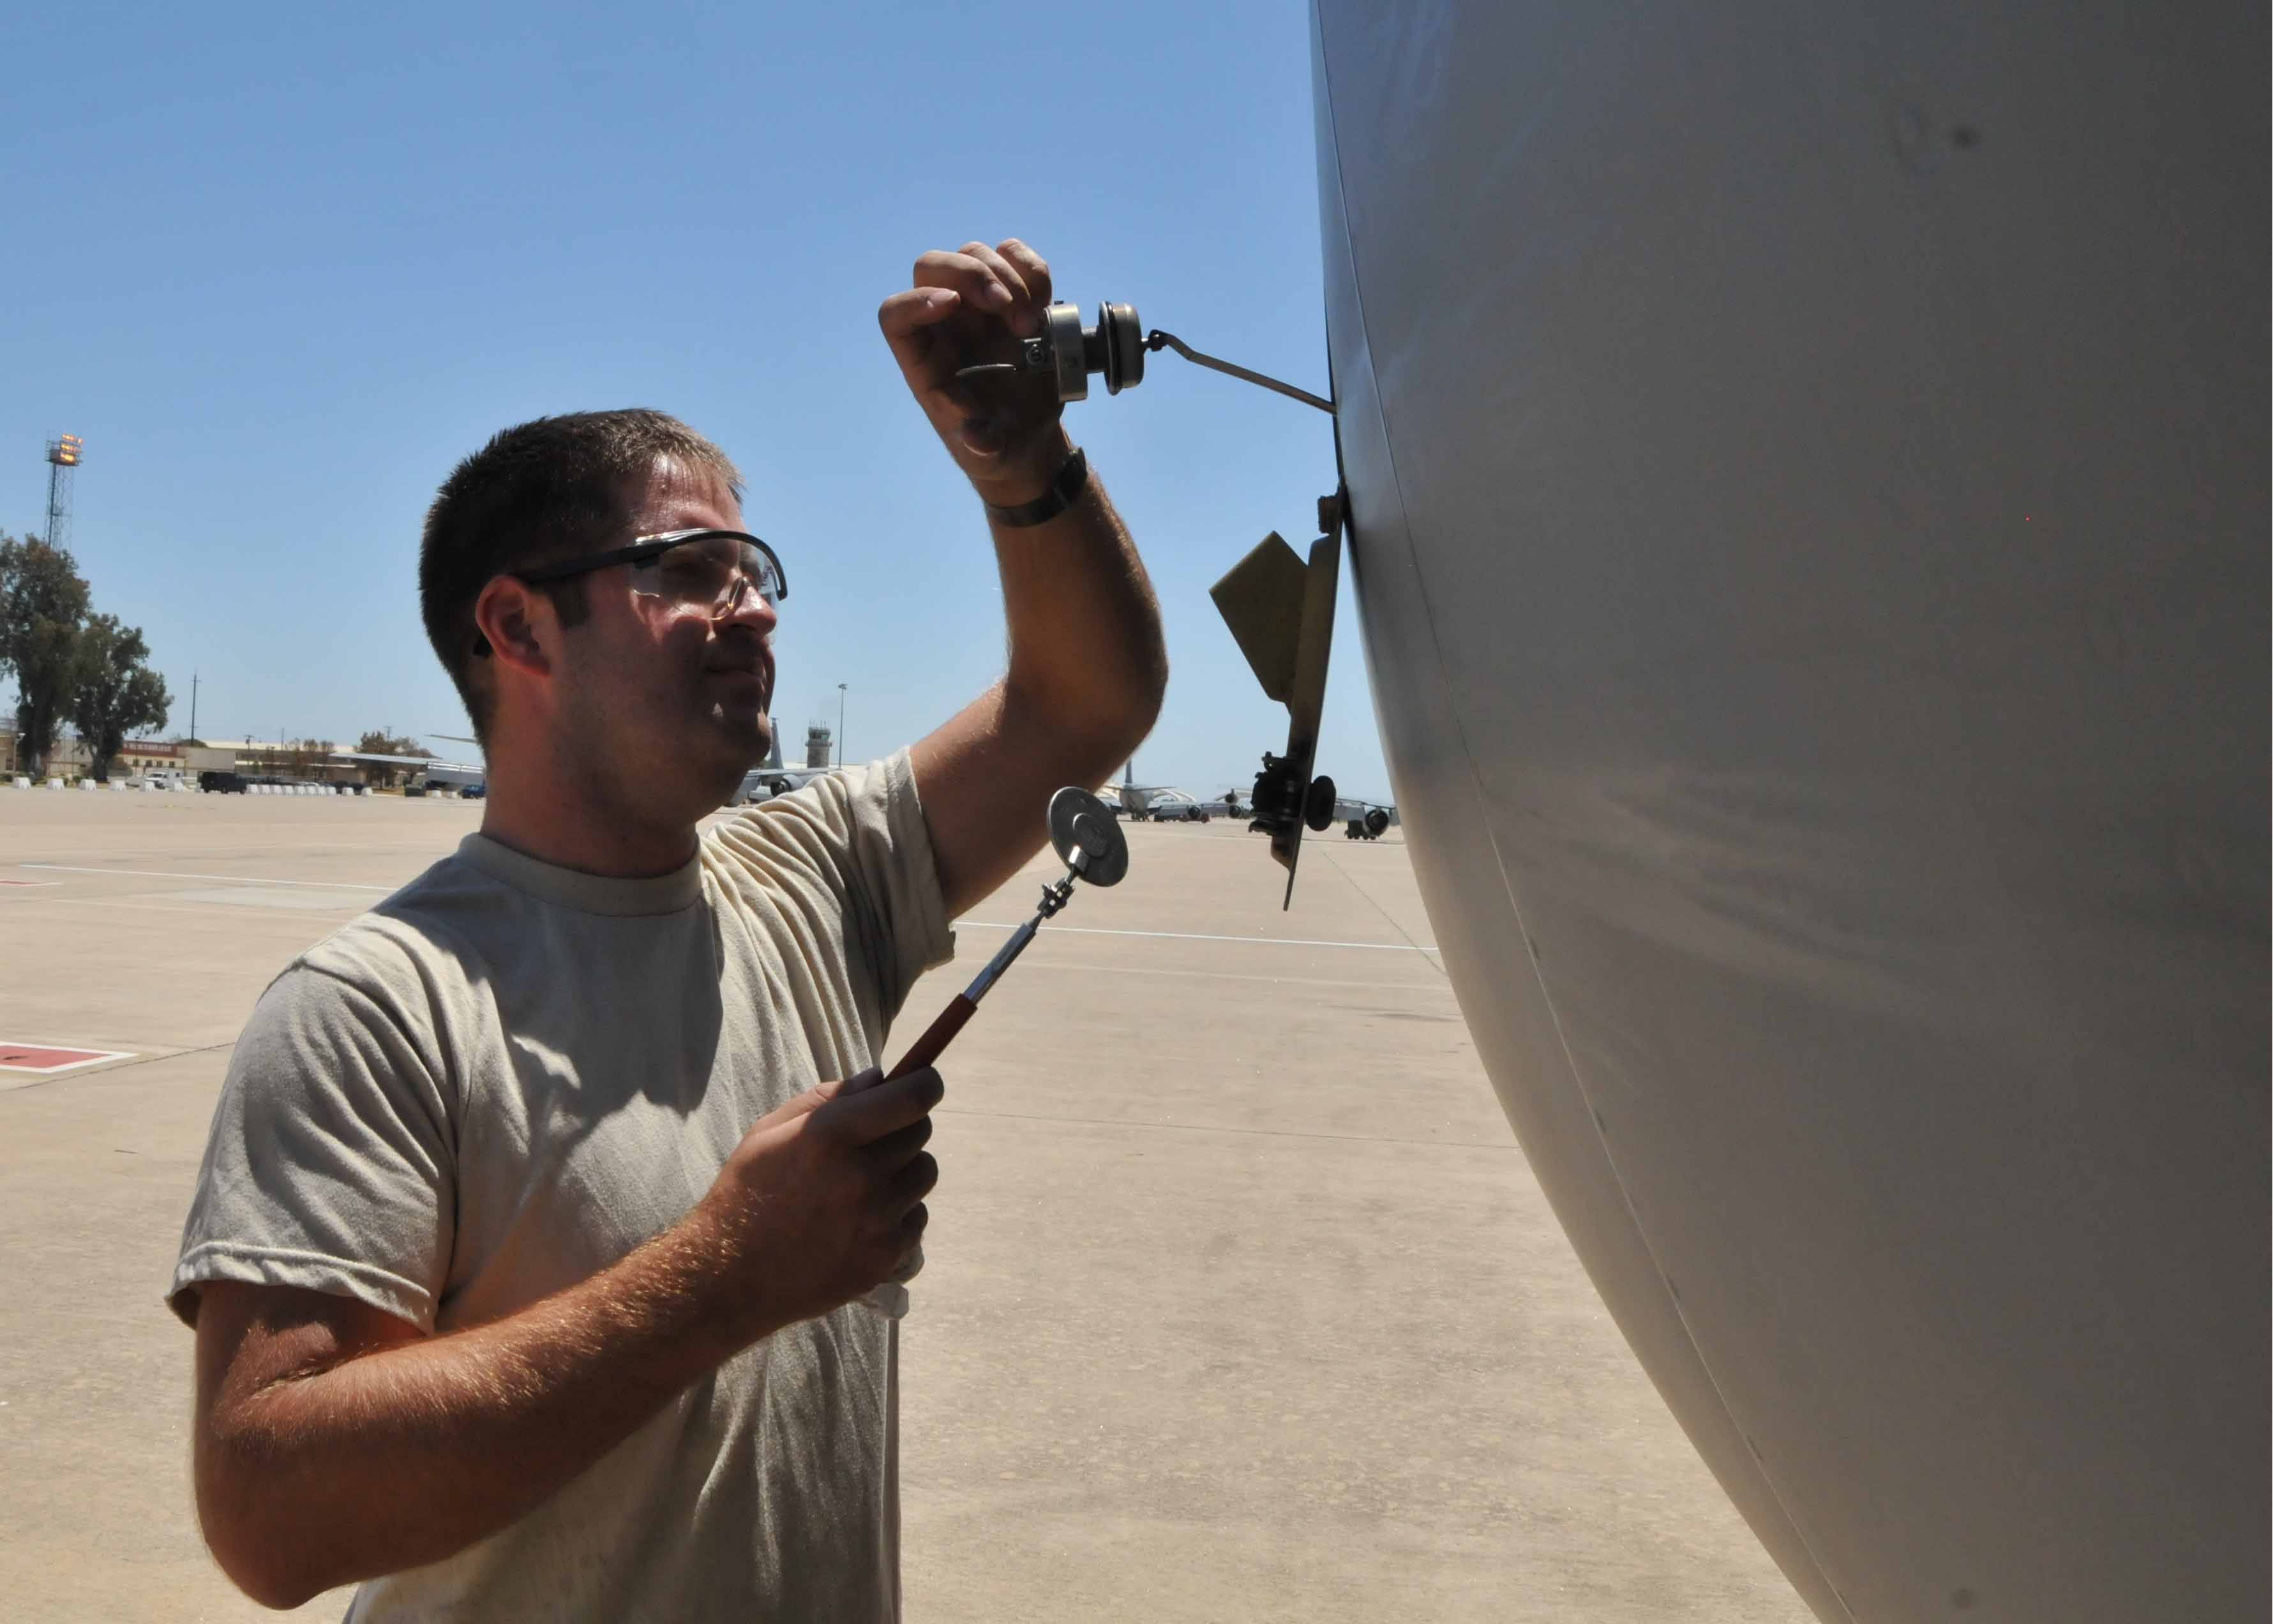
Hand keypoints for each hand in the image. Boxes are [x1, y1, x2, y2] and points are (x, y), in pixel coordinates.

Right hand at [690, 1066, 942, 1345]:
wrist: (731, 1277)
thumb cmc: (746, 1193)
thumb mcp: (770, 1132)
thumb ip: (826, 1097)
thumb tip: (880, 1077)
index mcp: (830, 1135)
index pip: (911, 1099)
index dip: (925, 1084)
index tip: (924, 1082)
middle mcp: (861, 1175)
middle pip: (920, 1132)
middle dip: (904, 1126)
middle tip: (874, 1140)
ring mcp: (877, 1219)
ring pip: (924, 1173)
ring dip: (904, 1170)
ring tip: (864, 1183)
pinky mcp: (885, 1255)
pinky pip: (917, 1218)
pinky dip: (900, 1213)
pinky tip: (862, 1220)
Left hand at [878, 238, 1073, 505]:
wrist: (1029, 432)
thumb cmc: (996, 441)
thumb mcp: (988, 454)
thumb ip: (981, 445)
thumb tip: (977, 436)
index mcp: (923, 358)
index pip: (895, 315)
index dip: (914, 302)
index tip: (951, 304)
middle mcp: (944, 322)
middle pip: (932, 266)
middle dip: (971, 275)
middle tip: (1006, 307)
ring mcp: (977, 304)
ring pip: (973, 254)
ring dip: (1008, 278)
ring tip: (1032, 325)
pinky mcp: (1012, 295)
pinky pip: (1013, 256)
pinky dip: (1033, 271)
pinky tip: (1046, 307)